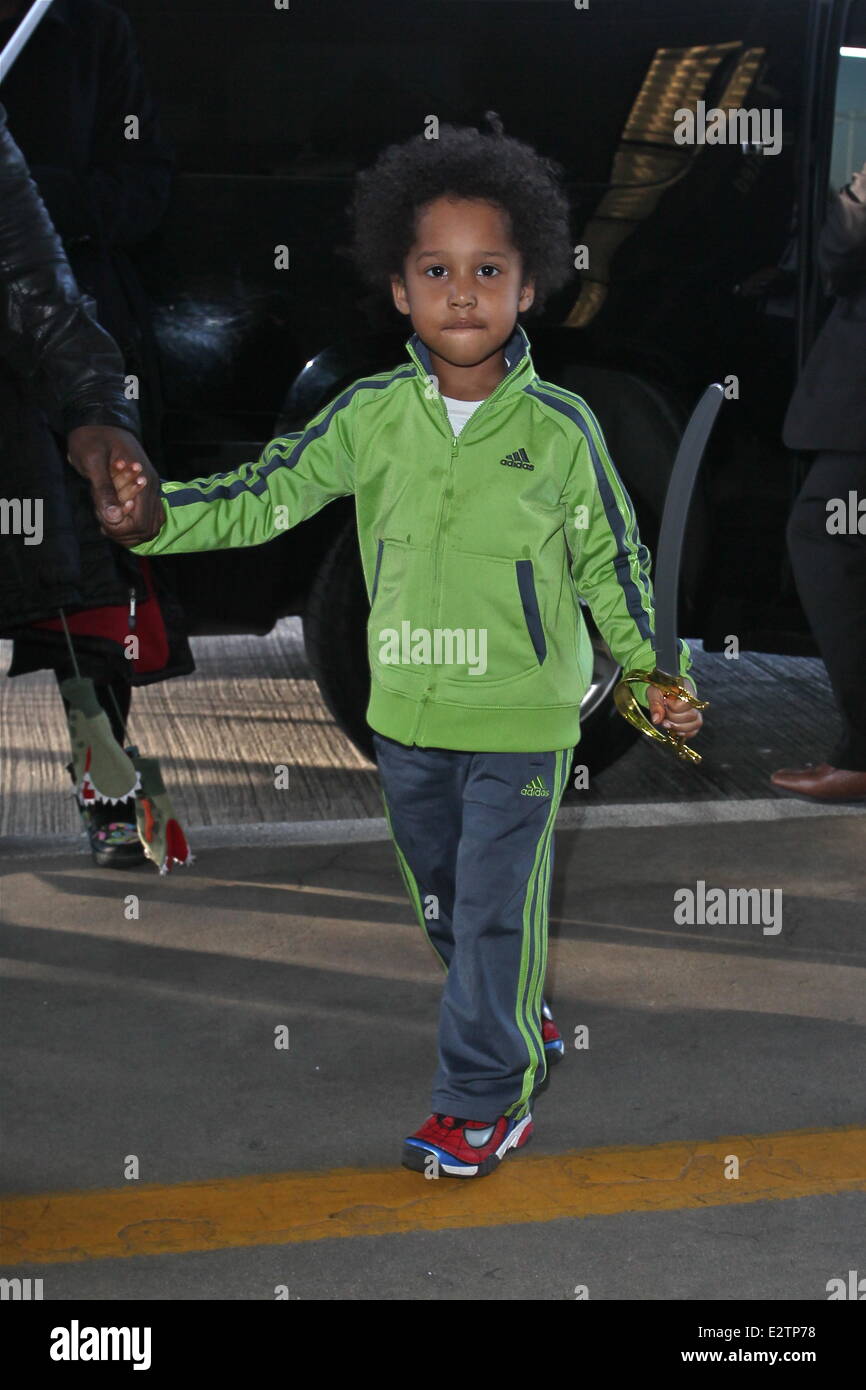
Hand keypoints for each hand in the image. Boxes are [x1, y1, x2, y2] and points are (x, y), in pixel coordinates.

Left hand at [66, 425, 163, 544]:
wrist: (99, 420)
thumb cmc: (92, 438)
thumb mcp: (93, 461)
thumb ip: (104, 490)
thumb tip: (113, 517)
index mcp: (142, 482)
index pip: (140, 523)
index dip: (121, 529)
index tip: (102, 520)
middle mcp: (150, 488)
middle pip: (147, 528)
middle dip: (124, 533)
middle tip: (102, 523)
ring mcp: (149, 489)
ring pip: (148, 525)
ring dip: (127, 530)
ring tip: (106, 521)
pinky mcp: (143, 489)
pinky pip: (144, 515)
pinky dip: (129, 523)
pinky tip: (112, 517)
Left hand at [647, 675, 702, 740]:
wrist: (665, 691)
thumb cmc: (660, 690)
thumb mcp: (654, 692)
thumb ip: (655, 704)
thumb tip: (656, 720)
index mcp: (686, 687)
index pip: (685, 703)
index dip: (672, 707)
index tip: (664, 703)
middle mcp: (695, 699)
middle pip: (691, 715)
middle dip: (673, 718)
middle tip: (664, 714)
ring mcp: (696, 710)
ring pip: (696, 723)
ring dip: (678, 727)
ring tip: (667, 722)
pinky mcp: (695, 720)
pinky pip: (695, 730)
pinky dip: (684, 733)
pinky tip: (674, 729)